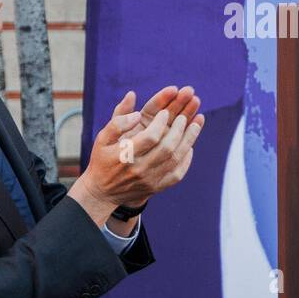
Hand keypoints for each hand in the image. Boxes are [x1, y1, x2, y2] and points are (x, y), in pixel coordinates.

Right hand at [68, 89, 204, 226]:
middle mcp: (139, 169)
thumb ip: (118, 121)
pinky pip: (177, 174)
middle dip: (179, 130)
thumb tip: (135, 105)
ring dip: (188, 140)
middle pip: (166, 148)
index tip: (164, 112)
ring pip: (175, 160)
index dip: (160, 123)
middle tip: (184, 116)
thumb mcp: (102, 138)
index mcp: (124, 155)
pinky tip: (190, 147)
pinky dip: (186, 160)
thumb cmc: (103, 159)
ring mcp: (150, 180)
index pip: (149, 137)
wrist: (103, 192)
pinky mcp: (156, 187)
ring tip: (196, 124)